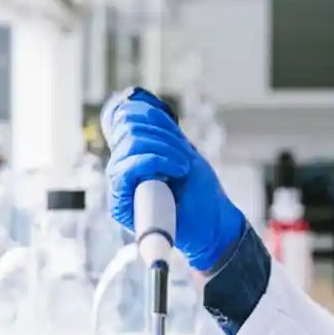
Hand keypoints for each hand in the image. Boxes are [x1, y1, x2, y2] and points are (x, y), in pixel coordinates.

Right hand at [103, 88, 244, 269]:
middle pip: (128, 134)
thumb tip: (143, 107)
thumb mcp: (184, 154)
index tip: (163, 120)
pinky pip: (125, 172)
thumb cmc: (201, 194)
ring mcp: (121, 188)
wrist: (212, 227)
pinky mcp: (120, 206)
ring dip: (163, 151)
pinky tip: (176, 170)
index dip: (141, 115)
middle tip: (184, 155)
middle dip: (161, 137)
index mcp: (137, 157)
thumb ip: (164, 134)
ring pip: (128, 150)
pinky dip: (154, 163)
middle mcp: (124, 171)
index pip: (125, 124)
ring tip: (184, 167)